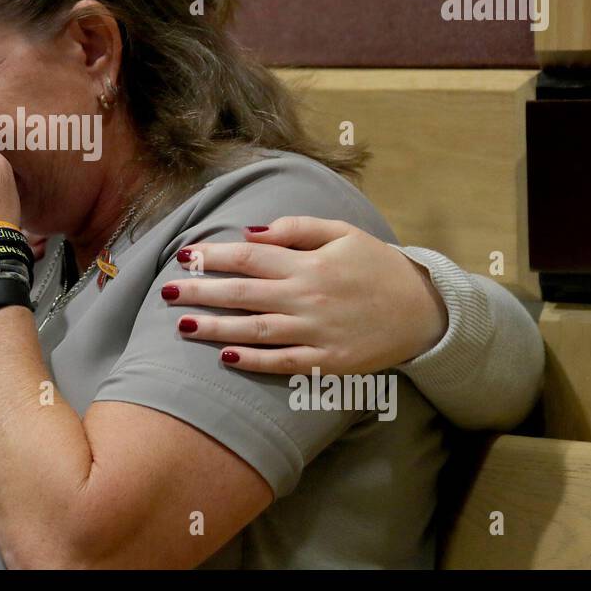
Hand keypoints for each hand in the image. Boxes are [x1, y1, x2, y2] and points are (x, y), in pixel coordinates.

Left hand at [162, 216, 448, 374]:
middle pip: (242, 294)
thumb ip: (296, 228)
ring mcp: (316, 333)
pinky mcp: (326, 362)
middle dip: (200, 293)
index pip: (250, 258)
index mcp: (309, 264)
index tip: (184, 255)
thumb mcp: (343, 233)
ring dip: (216, 329)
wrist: (424, 311)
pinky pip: (282, 363)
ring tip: (182, 326)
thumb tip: (249, 232)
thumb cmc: (378, 266)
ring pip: (255, 331)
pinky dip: (253, 361)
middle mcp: (307, 298)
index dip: (213, 256)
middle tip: (166, 292)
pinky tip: (226, 358)